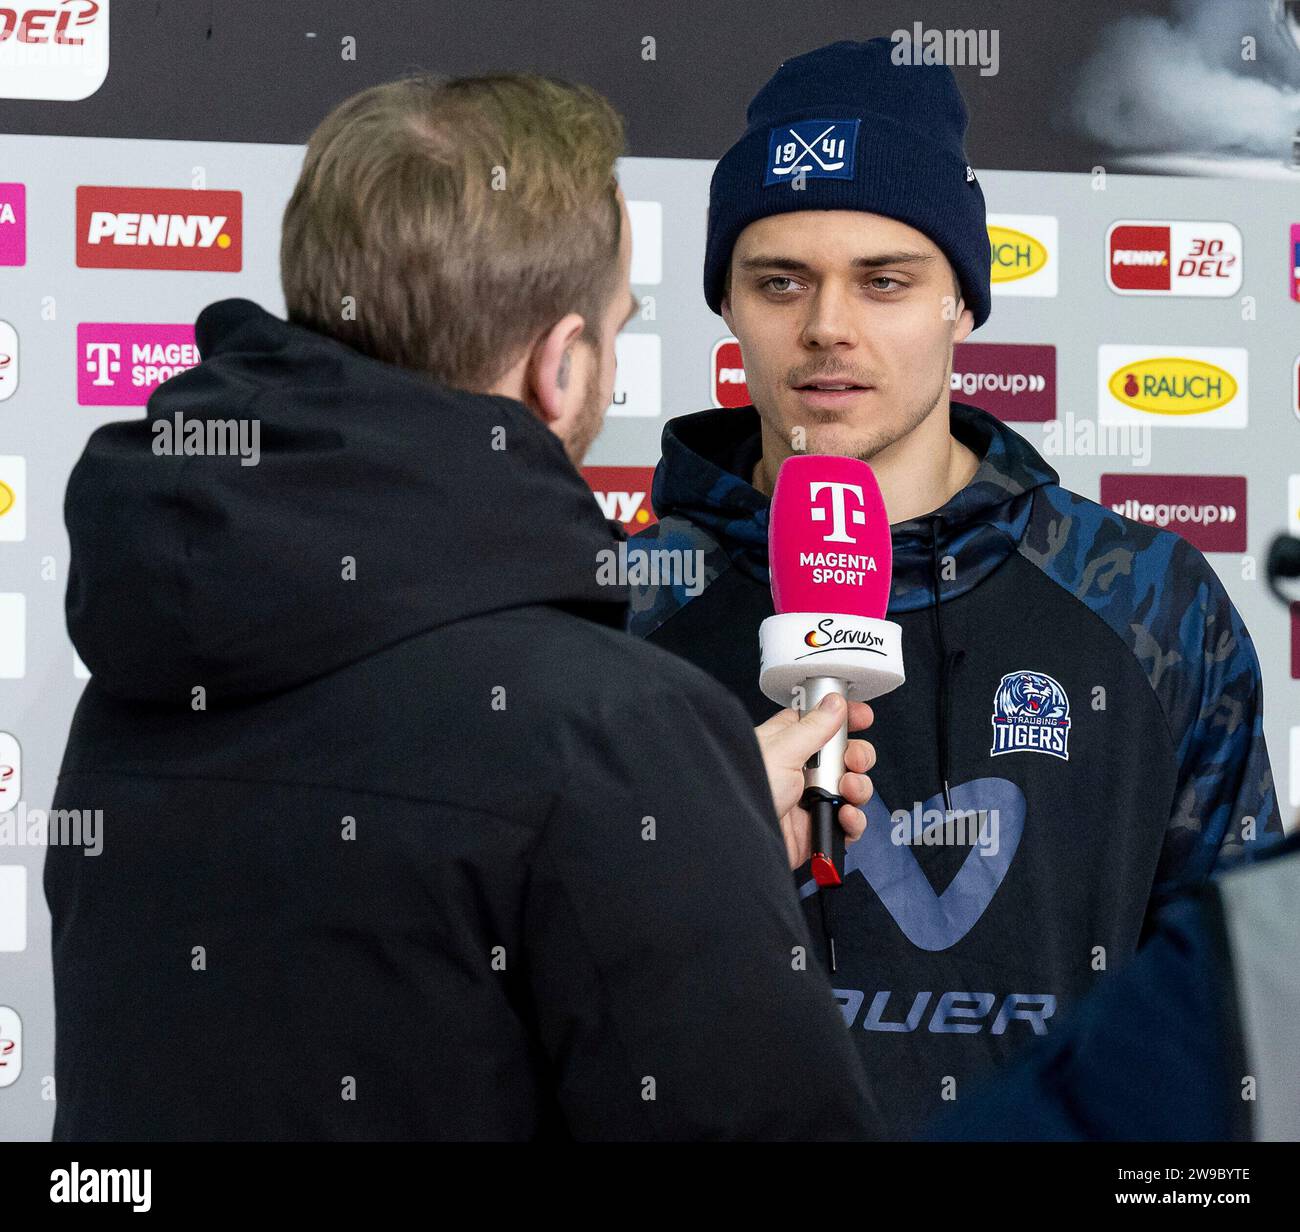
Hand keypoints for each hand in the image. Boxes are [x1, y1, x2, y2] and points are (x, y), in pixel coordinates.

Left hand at [753, 694, 875, 870]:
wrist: (738, 840)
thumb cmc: (743, 791)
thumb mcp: (782, 751)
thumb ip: (813, 727)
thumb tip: (833, 702)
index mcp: (788, 742)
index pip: (822, 722)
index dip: (844, 718)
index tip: (862, 717)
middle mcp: (801, 769)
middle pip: (844, 755)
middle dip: (857, 756)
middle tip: (852, 760)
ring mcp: (811, 800)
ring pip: (852, 788)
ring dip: (858, 787)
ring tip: (847, 790)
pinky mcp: (817, 828)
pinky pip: (849, 823)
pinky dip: (854, 820)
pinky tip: (845, 816)